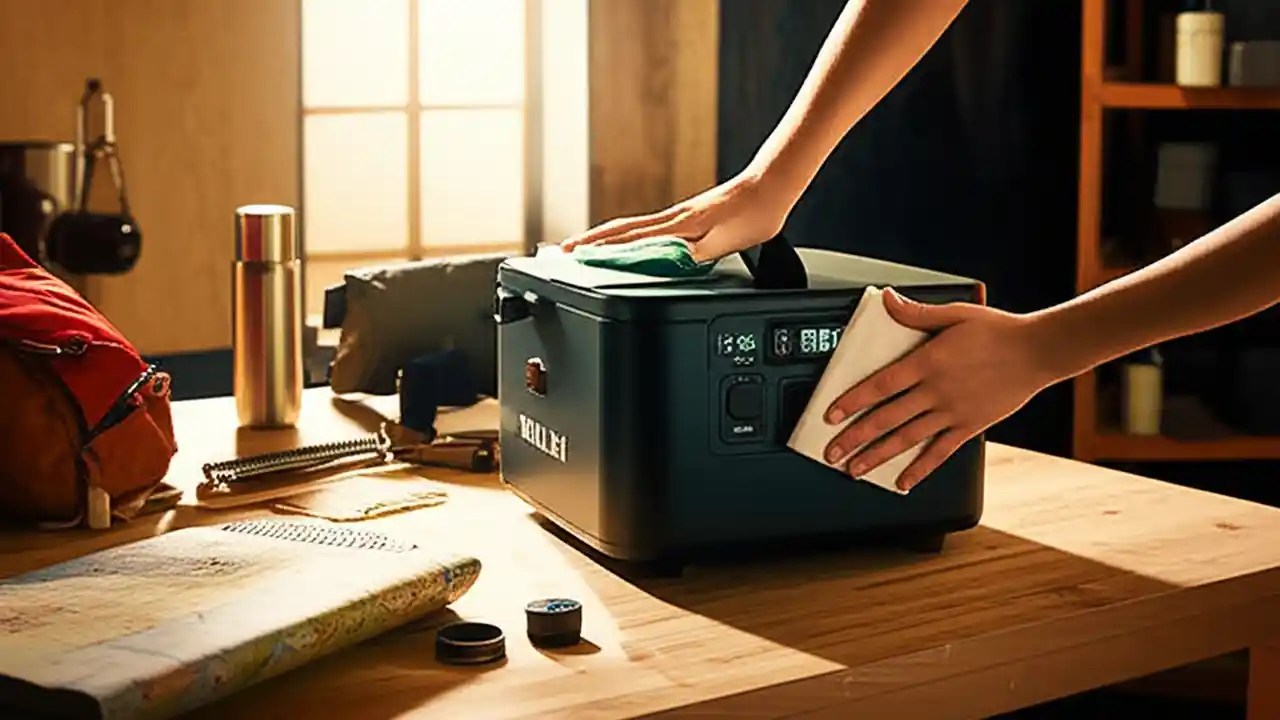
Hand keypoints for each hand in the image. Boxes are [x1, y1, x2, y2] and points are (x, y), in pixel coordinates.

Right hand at [559, 172, 794, 263]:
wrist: (771, 187)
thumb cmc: (754, 215)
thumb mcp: (725, 243)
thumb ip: (693, 255)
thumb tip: (662, 261)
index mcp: (678, 225)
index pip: (628, 237)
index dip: (599, 247)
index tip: (574, 254)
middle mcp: (673, 218)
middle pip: (622, 229)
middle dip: (592, 240)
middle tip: (565, 250)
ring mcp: (679, 216)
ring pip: (633, 227)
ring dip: (606, 237)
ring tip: (586, 248)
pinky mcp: (687, 217)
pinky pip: (648, 227)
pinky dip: (628, 235)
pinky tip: (627, 242)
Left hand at [822, 289, 1061, 491]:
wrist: (1037, 351)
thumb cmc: (998, 330)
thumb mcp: (955, 314)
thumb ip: (916, 313)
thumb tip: (887, 299)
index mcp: (928, 362)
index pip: (880, 386)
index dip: (852, 402)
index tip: (831, 415)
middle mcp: (937, 391)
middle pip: (886, 418)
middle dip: (855, 438)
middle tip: (831, 452)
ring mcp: (953, 412)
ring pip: (907, 439)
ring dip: (877, 456)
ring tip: (854, 469)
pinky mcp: (969, 426)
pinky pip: (940, 452)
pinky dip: (920, 469)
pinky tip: (903, 481)